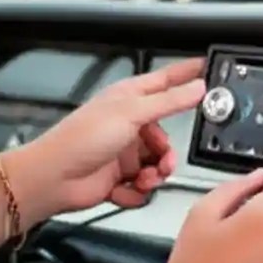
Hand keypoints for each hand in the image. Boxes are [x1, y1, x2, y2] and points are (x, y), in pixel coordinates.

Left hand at [6, 57, 206, 215]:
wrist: (53, 179)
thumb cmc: (80, 139)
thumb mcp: (131, 114)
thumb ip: (169, 101)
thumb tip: (198, 87)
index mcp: (129, 99)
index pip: (166, 81)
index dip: (187, 75)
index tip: (209, 70)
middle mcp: (128, 123)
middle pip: (166, 135)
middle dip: (167, 153)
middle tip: (163, 161)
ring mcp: (123, 151)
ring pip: (156, 164)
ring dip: (154, 175)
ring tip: (143, 179)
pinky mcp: (118, 177)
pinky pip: (142, 187)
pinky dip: (137, 191)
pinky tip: (125, 188)